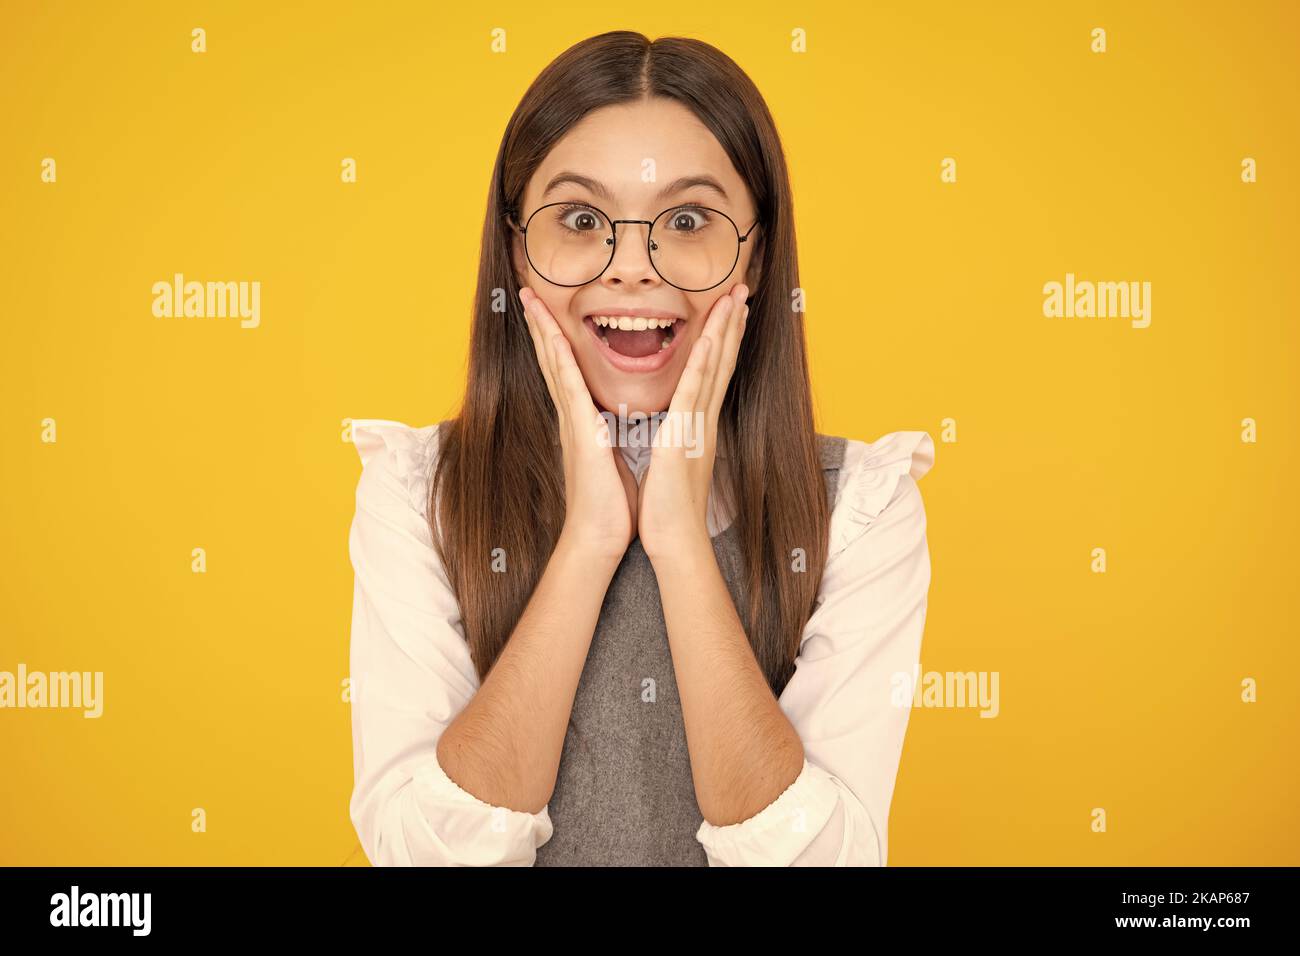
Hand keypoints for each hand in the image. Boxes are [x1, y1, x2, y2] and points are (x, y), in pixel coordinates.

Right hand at [519, 287, 637, 562]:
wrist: (601, 538)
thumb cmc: (612, 503)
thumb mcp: (613, 457)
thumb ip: (609, 435)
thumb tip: (614, 423)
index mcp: (582, 419)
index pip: (566, 368)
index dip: (555, 337)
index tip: (547, 309)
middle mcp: (571, 415)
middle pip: (552, 358)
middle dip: (540, 323)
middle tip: (527, 290)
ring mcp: (572, 422)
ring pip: (554, 365)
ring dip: (543, 330)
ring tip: (530, 299)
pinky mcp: (580, 433)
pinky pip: (569, 389)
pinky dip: (560, 361)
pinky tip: (553, 338)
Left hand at [636, 283, 748, 561]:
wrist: (673, 539)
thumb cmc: (668, 510)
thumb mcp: (671, 464)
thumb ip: (677, 442)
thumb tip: (676, 431)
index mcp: (697, 427)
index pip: (712, 375)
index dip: (723, 342)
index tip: (729, 313)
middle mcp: (704, 421)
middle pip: (722, 363)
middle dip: (732, 326)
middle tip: (742, 291)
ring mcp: (698, 426)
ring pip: (715, 368)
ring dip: (726, 331)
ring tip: (736, 299)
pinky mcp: (686, 435)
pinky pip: (696, 391)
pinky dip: (705, 362)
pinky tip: (712, 338)